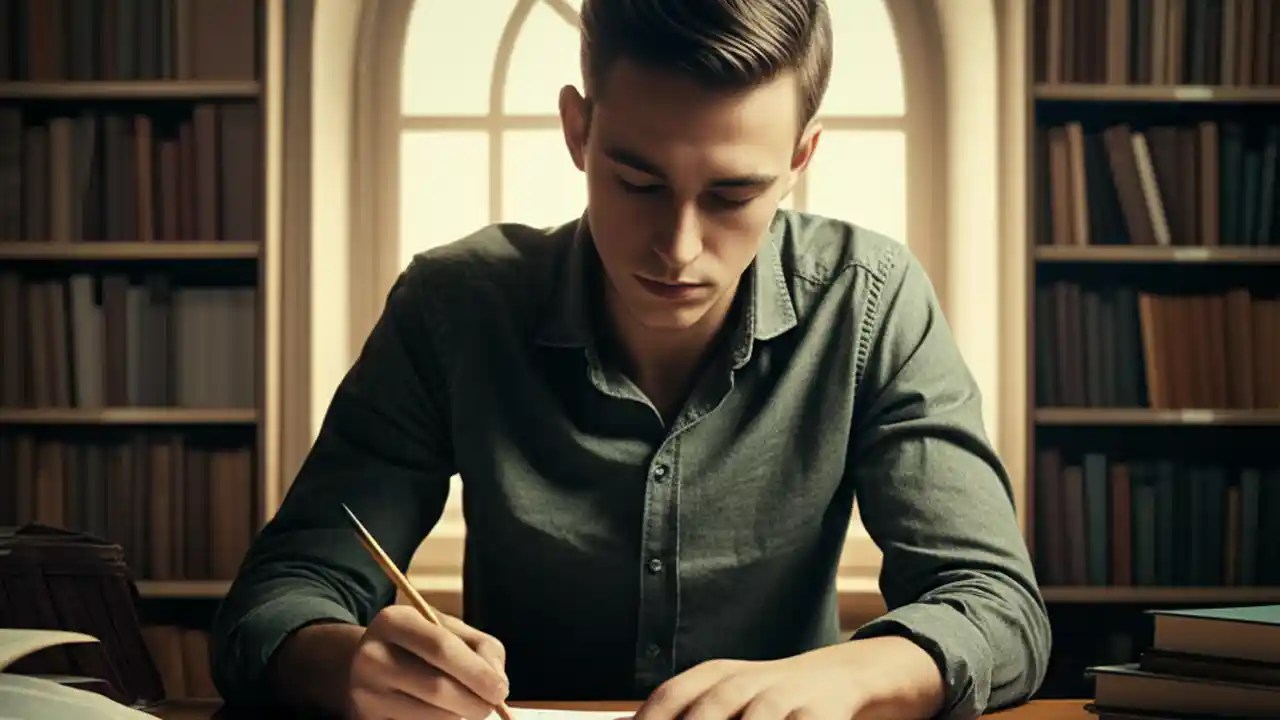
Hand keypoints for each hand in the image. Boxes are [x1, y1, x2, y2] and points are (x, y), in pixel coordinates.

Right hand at [346, 604, 509, 719]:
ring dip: (458, 715)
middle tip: (491, 705)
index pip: (441, 648)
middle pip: (436, 687)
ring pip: (430, 716)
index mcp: (395, 621)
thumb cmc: (420, 644)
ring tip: (463, 704)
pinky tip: (440, 712)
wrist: (369, 664)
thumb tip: (498, 683)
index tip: (501, 690)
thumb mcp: (449, 629)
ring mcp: (364, 692)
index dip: (477, 672)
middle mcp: (372, 656)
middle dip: (474, 702)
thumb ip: (482, 648)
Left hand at [634, 645, 866, 719]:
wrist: (833, 677)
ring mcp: (781, 696)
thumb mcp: (717, 697)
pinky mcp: (818, 713)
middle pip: (709, 709)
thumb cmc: (760, 698)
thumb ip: (671, 712)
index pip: (671, 696)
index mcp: (713, 676)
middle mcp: (744, 682)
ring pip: (757, 719)